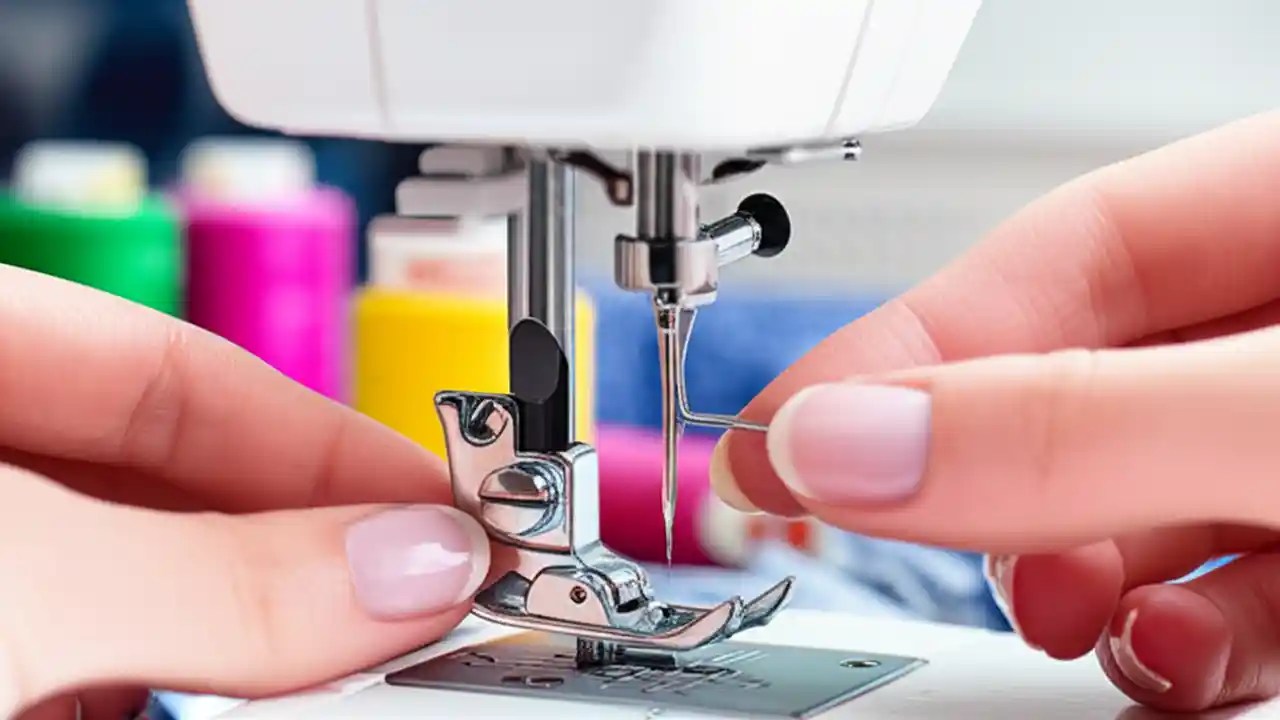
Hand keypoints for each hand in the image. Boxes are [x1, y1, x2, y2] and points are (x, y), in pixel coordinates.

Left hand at [0, 267, 488, 718]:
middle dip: (303, 546)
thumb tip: (411, 563)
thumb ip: (216, 577)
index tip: (445, 503)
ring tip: (354, 668)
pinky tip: (244, 710)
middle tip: (424, 598)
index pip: (171, 366)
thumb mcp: (20, 589)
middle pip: (168, 483)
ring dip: (253, 637)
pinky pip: (85, 668)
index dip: (325, 434)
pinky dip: (175, 691)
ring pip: (134, 590)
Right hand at [711, 111, 1279, 711]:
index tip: (777, 439)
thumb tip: (848, 442)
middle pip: (1079, 386)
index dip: (902, 344)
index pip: (1055, 252)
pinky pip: (1226, 589)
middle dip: (991, 483)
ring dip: (1087, 585)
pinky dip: (1180, 639)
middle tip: (897, 531)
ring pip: (1143, 506)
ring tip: (1076, 619)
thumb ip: (1076, 427)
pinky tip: (1170, 653)